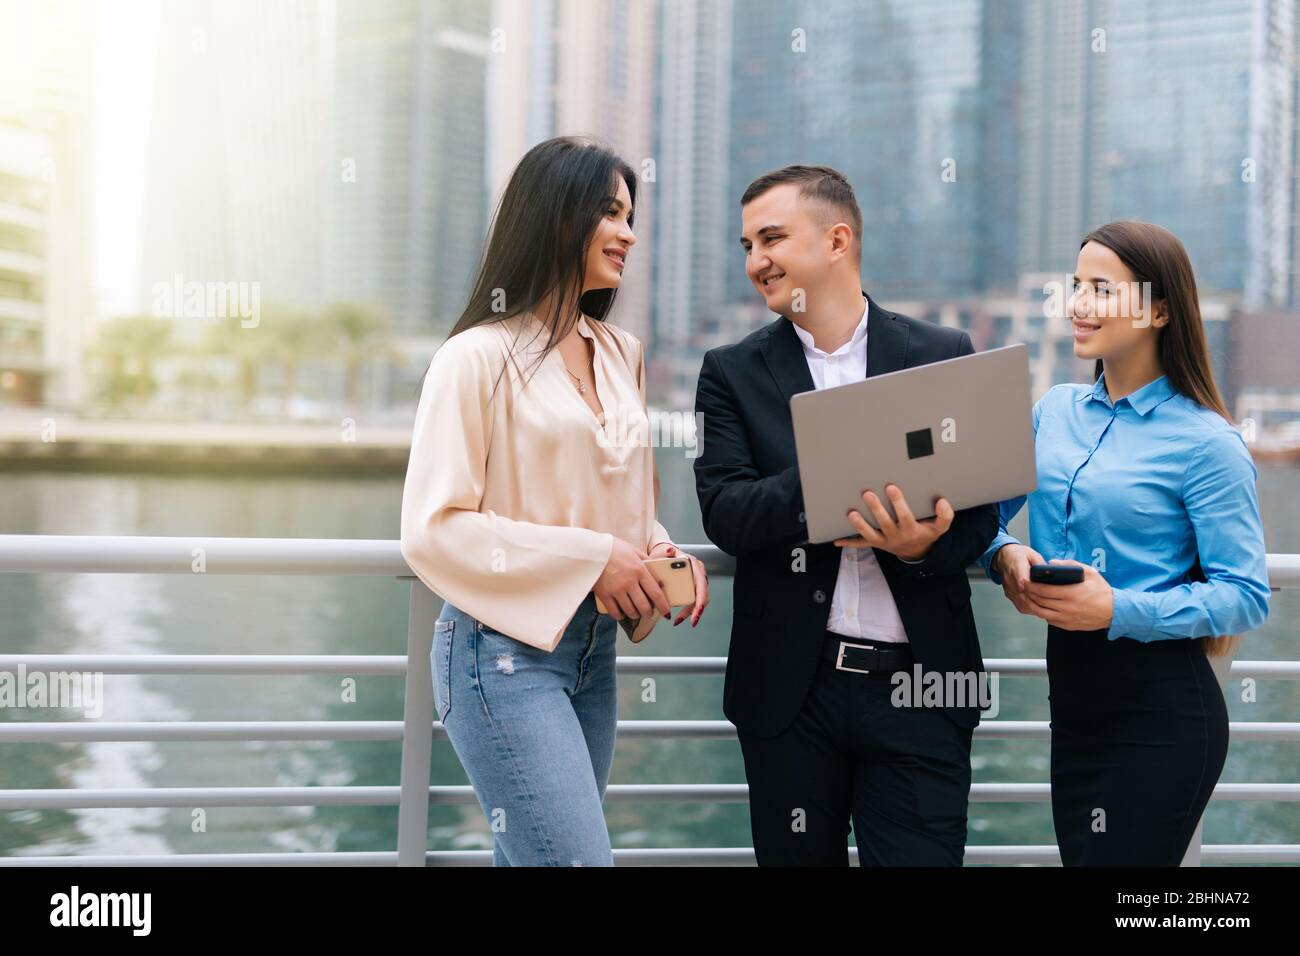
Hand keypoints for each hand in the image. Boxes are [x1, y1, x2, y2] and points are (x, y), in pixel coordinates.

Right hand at [595, 538, 670, 620]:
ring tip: (635, 612)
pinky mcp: (604, 594)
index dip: (663, 606)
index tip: (666, 612)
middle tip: (649, 613)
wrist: (590, 549)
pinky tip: (622, 612)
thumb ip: (646, 561)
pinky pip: (615, 612)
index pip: (656, 593)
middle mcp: (629, 582)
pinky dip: (620, 615)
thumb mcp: (633, 551)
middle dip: (648, 613)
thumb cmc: (613, 548)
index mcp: (639, 570)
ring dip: (635, 614)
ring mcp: (616, 589)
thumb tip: (659, 568)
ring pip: (630, 611)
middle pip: (644, 606)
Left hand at [648, 542, 709, 627]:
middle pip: (703, 595)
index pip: (701, 583)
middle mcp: (699, 574)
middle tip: (693, 620)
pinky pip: (694, 603)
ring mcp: (697, 583)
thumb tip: (670, 551)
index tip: (698, 607)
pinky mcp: (693, 590)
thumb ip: (667, 552)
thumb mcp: (667, 553)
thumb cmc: (668, 557)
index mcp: (695, 566)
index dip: (701, 596)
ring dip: (691, 613)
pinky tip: (679, 618)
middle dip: (698, 610)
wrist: (668, 559)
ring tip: (679, 620)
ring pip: (699, 601)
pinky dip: (687, 612)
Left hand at [832, 484, 953, 561]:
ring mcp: (884, 541)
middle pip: (884, 523)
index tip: (891, 487)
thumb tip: (942, 502)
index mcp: (911, 529)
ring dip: (859, 525)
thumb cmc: (926, 533)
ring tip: (851, 513)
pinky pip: (861, 544)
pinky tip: (836, 539)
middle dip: (876, 509)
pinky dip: (849, 542)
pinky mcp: (875, 543)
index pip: (905, 515)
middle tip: (867, 493)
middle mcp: (896, 536)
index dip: (898, 502)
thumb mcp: (940, 528)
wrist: (917, 552)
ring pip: (870, 534)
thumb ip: (945, 516)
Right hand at [993, 543, 1046, 614]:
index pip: (1022, 581)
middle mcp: (1010, 581)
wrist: (1003, 558)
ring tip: (1050, 607)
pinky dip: (1032, 609)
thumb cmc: (1018, 556)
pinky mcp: (1010, 596)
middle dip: (1040, 599)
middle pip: (1025, 596)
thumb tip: (1053, 574)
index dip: (1033, 588)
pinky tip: (1041, 608)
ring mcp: (1010, 590)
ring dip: (1037, 606)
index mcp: (1016, 567)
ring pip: (1024, 604)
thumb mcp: (1032, 555)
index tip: (1045, 591)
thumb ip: (1041, 564)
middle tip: (1054, 602)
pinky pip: (1021, 607)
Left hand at [1020, 558, 1113, 630]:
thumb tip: (1052, 563)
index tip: (1025, 581)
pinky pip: (1049, 620)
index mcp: (1071, 593)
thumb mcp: (1090, 573)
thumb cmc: (1102, 592)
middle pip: (1039, 601)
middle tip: (1023, 588)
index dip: (1031, 585)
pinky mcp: (1068, 626)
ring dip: (1032, 605)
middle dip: (1028, 594)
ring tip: (1028, 597)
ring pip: (1041, 613)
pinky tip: (1040, 607)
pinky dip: (1042, 613)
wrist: (1115, 612)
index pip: (1043, 590)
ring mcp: (1067, 618)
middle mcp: (1067, 607)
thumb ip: (1070, 565)